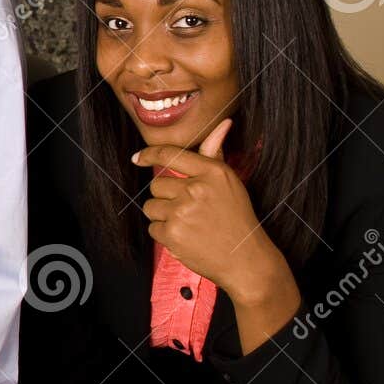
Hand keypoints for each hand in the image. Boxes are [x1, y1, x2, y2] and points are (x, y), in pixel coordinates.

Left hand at [133, 119, 285, 294]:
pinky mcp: (172, 233)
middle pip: (156, 185)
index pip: (170, 155)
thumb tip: (223, 124)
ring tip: (189, 224)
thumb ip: (215, 155)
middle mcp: (197, 189)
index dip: (149, 155)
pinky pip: (153, 227)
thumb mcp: (229, 183)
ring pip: (151, 206)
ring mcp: (183, 211)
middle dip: (166, 197)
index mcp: (212, 172)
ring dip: (164, 216)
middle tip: (189, 210)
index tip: (137, 158)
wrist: (245, 259)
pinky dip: (165, 234)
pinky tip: (186, 237)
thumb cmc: (237, 218)